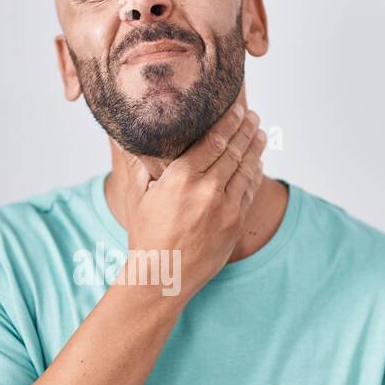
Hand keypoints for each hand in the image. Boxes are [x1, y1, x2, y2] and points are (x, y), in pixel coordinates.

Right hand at [118, 101, 266, 302]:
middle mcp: (208, 190)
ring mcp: (226, 208)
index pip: (214, 140)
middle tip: (253, 115)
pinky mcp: (235, 224)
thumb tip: (124, 136)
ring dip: (255, 148)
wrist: (163, 277)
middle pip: (235, 150)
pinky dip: (256, 174)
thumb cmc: (146, 237)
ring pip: (247, 169)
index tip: (237, 107)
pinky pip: (250, 191)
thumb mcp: (136, 196)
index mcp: (182, 179)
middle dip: (246, 129)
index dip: (229, 121)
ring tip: (260, 134)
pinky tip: (257, 164)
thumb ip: (137, 163)